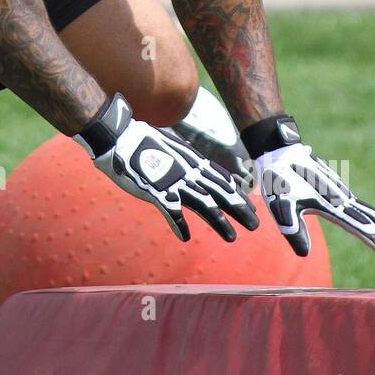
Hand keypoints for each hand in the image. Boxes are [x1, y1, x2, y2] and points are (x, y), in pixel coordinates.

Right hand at [75, 93, 258, 241]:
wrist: (120, 136)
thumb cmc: (143, 141)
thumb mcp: (172, 148)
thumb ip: (185, 160)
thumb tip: (195, 167)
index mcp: (192, 161)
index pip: (221, 179)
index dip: (237, 194)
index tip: (250, 207)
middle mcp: (188, 172)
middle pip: (220, 193)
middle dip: (239, 210)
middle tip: (255, 225)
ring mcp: (173, 182)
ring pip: (204, 205)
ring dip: (219, 222)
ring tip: (231, 237)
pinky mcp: (156, 191)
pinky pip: (172, 212)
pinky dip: (180, 225)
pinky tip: (186, 237)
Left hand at [256, 142, 374, 260]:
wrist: (279, 150)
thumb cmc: (277, 178)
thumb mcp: (279, 205)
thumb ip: (292, 227)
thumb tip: (304, 253)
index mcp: (331, 204)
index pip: (360, 228)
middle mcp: (341, 198)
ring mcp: (340, 192)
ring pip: (371, 211)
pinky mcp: (336, 189)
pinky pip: (362, 206)